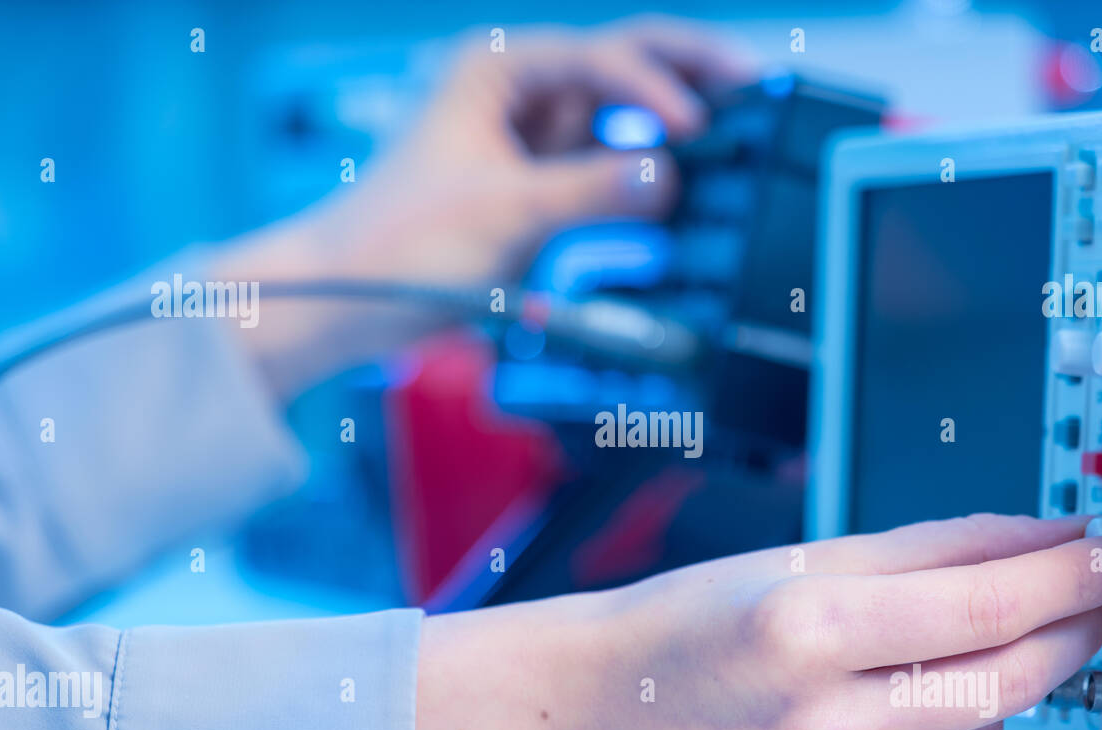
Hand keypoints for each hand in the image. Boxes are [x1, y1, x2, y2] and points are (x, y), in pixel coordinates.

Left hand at [304, 16, 755, 286]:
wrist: (347, 298)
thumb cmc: (397, 242)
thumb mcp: (504, 212)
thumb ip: (590, 191)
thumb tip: (666, 177)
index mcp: (495, 68)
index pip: (599, 58)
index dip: (656, 89)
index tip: (698, 129)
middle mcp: (516, 92)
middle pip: (619, 66)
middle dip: (685, 74)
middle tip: (754, 86)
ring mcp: (528, 139)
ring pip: (618, 118)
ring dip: (667, 125)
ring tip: (734, 131)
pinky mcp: (536, 187)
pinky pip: (603, 170)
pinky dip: (639, 175)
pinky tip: (681, 182)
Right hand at [413, 513, 1101, 729]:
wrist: (593, 713)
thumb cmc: (680, 627)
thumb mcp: (795, 558)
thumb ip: (928, 551)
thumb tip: (1034, 542)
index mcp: (802, 628)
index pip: (984, 605)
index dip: (1071, 574)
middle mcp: (819, 724)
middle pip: (1006, 682)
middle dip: (1068, 631)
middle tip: (1093, 591)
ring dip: (992, 678)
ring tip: (935, 644)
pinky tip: (878, 707)